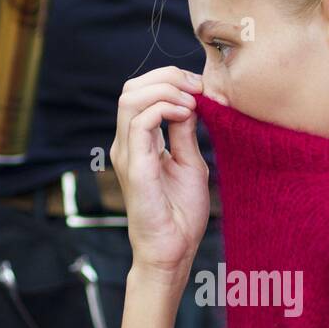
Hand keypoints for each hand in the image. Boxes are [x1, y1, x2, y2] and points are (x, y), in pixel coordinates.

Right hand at [110, 67, 220, 280]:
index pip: (141, 92)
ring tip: (192, 101)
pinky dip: (165, 108)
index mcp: (138, 142)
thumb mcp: (189, 162)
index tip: (202, 88)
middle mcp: (127, 144)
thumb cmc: (180, 214)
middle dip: (167, 77)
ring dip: (166, 89)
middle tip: (199, 87)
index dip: (170, 80)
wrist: (173, 250)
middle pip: (132, 88)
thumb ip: (185, 132)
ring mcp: (127, 154)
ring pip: (131, 97)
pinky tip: (186, 114)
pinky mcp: (134, 167)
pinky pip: (140, 122)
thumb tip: (190, 102)